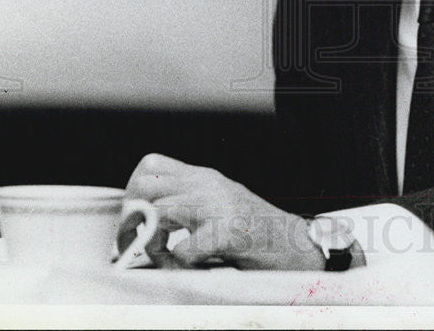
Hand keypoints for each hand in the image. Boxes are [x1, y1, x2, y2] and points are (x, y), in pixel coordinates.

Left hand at [118, 153, 325, 270]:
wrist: (298, 245)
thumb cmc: (258, 232)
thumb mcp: (220, 205)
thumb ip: (189, 203)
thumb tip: (146, 218)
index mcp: (205, 178)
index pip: (151, 165)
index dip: (134, 192)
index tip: (137, 219)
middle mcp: (210, 186)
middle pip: (145, 185)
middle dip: (134, 218)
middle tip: (142, 243)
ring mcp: (220, 206)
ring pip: (158, 211)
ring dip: (153, 242)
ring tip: (166, 258)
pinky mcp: (229, 231)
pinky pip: (183, 249)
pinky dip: (179, 264)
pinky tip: (191, 267)